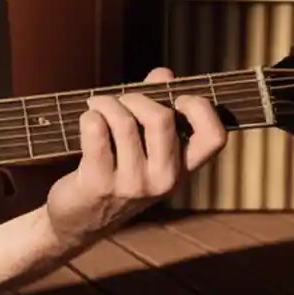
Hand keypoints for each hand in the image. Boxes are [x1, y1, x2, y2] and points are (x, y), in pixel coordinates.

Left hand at [46, 67, 227, 245]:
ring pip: (124, 121)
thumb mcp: (143, 148)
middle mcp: (164, 180)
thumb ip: (157, 108)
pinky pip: (96, 131)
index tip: (176, 98)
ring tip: (97, 106)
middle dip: (136, 97)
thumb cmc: (115, 173)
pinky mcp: (99, 184)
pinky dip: (89, 116)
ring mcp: (132, 184)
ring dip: (106, 103)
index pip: (214, 137)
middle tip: (120, 100)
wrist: (79, 220)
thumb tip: (163, 74)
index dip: (200, 108)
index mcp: (183, 170)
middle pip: (161, 118)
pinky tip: (86, 120)